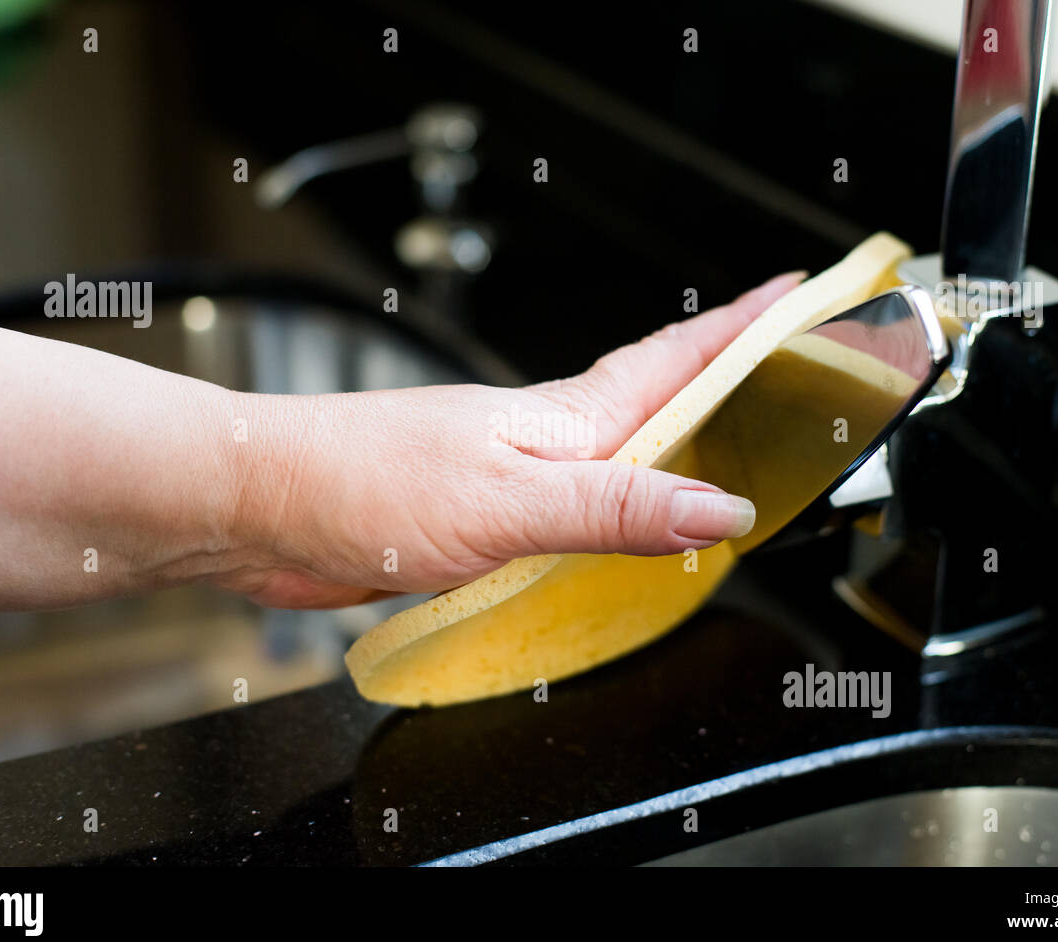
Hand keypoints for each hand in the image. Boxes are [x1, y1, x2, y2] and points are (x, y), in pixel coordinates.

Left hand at [215, 271, 803, 607]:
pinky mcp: (481, 521)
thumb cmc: (358, 482)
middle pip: (658, 400)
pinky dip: (615, 512)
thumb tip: (718, 507)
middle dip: (726, 379)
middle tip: (783, 365)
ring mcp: (513, 476)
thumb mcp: (507, 501)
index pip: (677, 358)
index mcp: (564, 418)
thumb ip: (613, 506)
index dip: (743, 328)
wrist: (257, 507)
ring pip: (618, 458)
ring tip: (725, 443)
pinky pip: (573, 510)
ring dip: (675, 446)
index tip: (801, 295)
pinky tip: (619, 529)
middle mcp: (546, 440)